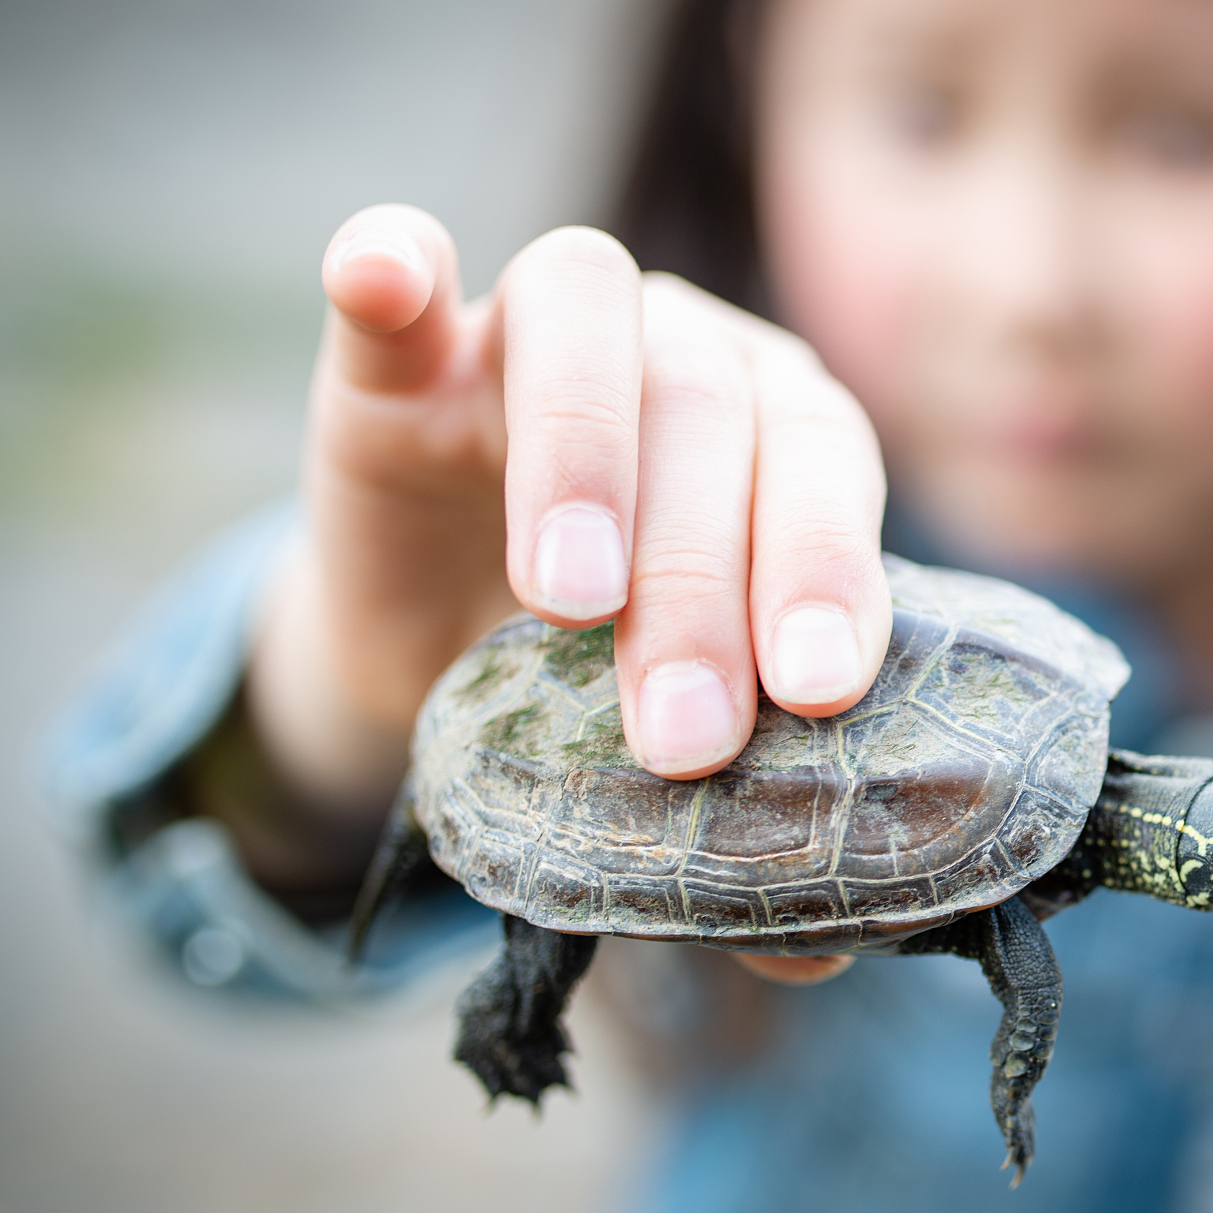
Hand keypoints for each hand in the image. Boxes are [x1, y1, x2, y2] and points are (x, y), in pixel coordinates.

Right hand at [240, 205, 891, 895]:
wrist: (441, 637)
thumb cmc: (596, 679)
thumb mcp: (666, 741)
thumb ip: (739, 813)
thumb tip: (826, 944)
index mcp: (775, 429)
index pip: (823, 459)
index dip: (829, 565)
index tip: (817, 693)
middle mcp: (678, 349)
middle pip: (710, 407)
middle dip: (706, 576)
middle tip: (684, 734)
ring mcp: (536, 332)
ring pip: (584, 313)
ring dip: (583, 448)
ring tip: (568, 600)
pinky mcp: (399, 355)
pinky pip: (392, 280)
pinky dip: (388, 268)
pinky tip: (383, 275)